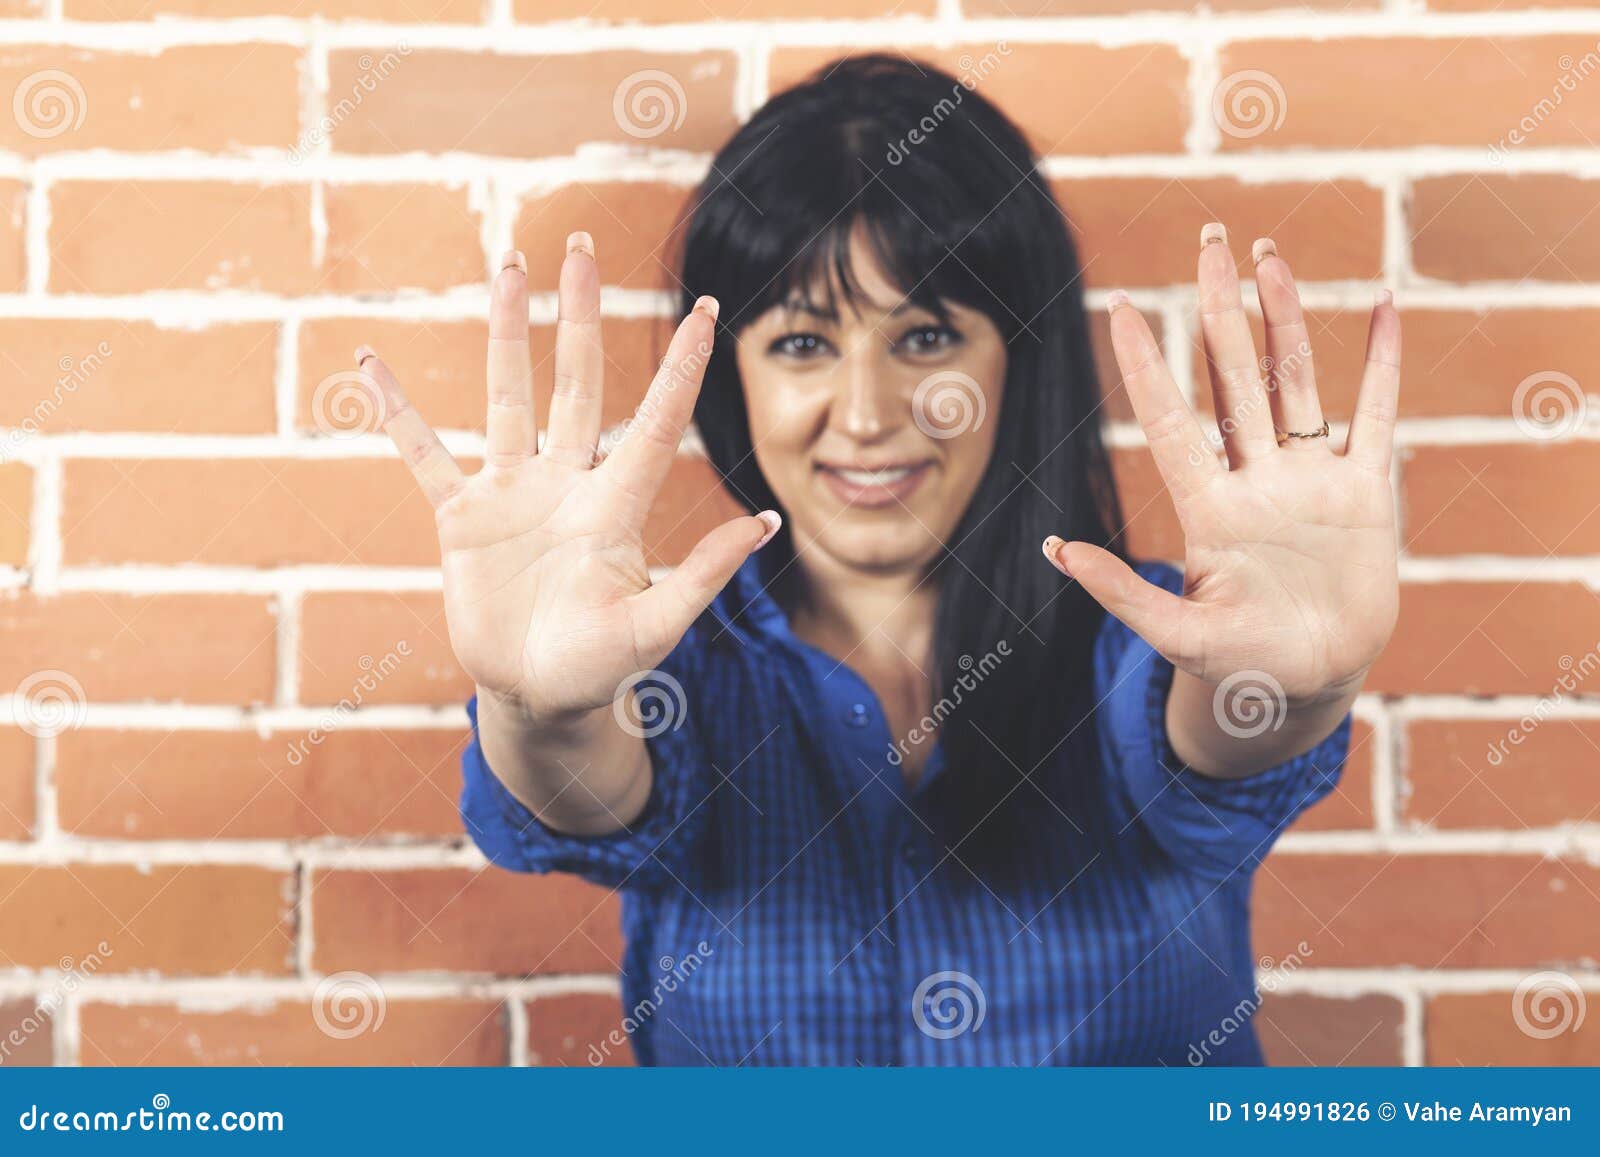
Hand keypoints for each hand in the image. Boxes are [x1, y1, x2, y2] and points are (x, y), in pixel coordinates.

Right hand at [356, 235, 778, 723]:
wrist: (537, 695)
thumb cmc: (601, 666)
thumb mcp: (655, 627)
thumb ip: (702, 575)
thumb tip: (767, 523)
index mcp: (616, 505)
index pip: (654, 419)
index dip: (681, 364)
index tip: (706, 306)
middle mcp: (566, 482)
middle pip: (576, 381)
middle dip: (579, 313)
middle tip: (581, 244)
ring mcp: (511, 493)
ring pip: (507, 396)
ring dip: (506, 333)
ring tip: (508, 267)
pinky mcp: (461, 517)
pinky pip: (423, 454)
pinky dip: (398, 413)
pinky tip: (369, 365)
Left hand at [1045, 224, 1399, 706]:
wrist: (1307, 685)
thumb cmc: (1237, 667)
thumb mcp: (1176, 635)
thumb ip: (1122, 594)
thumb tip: (1055, 551)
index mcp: (1208, 510)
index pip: (1171, 421)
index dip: (1148, 366)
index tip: (1120, 307)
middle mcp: (1255, 480)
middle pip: (1233, 377)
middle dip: (1221, 309)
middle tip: (1209, 242)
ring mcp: (1310, 481)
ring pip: (1295, 382)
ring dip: (1285, 319)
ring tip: (1269, 255)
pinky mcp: (1364, 494)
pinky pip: (1375, 416)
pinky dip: (1381, 365)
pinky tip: (1381, 310)